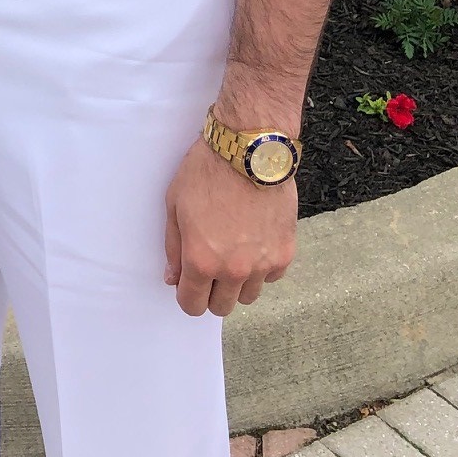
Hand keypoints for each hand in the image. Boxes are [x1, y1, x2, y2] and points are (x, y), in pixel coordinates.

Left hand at [164, 137, 296, 317]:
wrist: (249, 149)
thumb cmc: (206, 171)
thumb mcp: (175, 204)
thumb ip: (173, 247)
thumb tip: (172, 279)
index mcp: (201, 260)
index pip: (192, 305)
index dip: (187, 295)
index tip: (188, 282)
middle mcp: (233, 270)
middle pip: (222, 307)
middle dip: (211, 291)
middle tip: (210, 263)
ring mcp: (262, 264)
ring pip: (248, 295)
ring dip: (238, 282)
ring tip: (233, 249)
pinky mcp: (285, 253)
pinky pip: (271, 277)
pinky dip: (262, 266)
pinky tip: (254, 240)